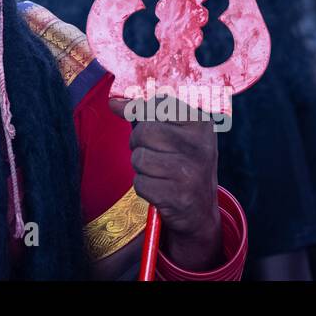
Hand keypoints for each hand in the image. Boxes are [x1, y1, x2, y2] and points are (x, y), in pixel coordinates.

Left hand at [110, 95, 220, 270]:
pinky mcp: (178, 197)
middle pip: (145, 131)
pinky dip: (144, 187)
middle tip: (156, 153)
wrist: (200, 212)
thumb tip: (113, 103)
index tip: (151, 125)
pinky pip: (139, 183)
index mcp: (201, 124)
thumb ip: (145, 114)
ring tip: (160, 172)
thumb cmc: (182, 164)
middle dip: (140, 143)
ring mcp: (190, 172)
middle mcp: (199, 146)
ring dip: (141, 167)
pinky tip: (161, 189)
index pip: (159, 104)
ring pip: (139, 157)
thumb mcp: (174, 134)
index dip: (145, 114)